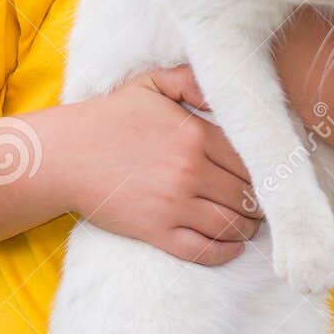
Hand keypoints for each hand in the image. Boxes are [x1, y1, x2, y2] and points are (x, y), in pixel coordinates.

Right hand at [61, 65, 263, 264]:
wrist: (66, 156)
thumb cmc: (109, 118)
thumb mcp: (151, 85)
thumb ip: (193, 81)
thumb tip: (226, 94)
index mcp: (195, 135)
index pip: (250, 161)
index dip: (264, 172)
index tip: (267, 178)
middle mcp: (190, 172)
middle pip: (246, 195)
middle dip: (259, 202)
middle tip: (262, 204)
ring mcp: (173, 205)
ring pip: (231, 224)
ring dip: (248, 227)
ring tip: (250, 224)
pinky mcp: (156, 231)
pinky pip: (203, 250)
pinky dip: (225, 252)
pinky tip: (232, 246)